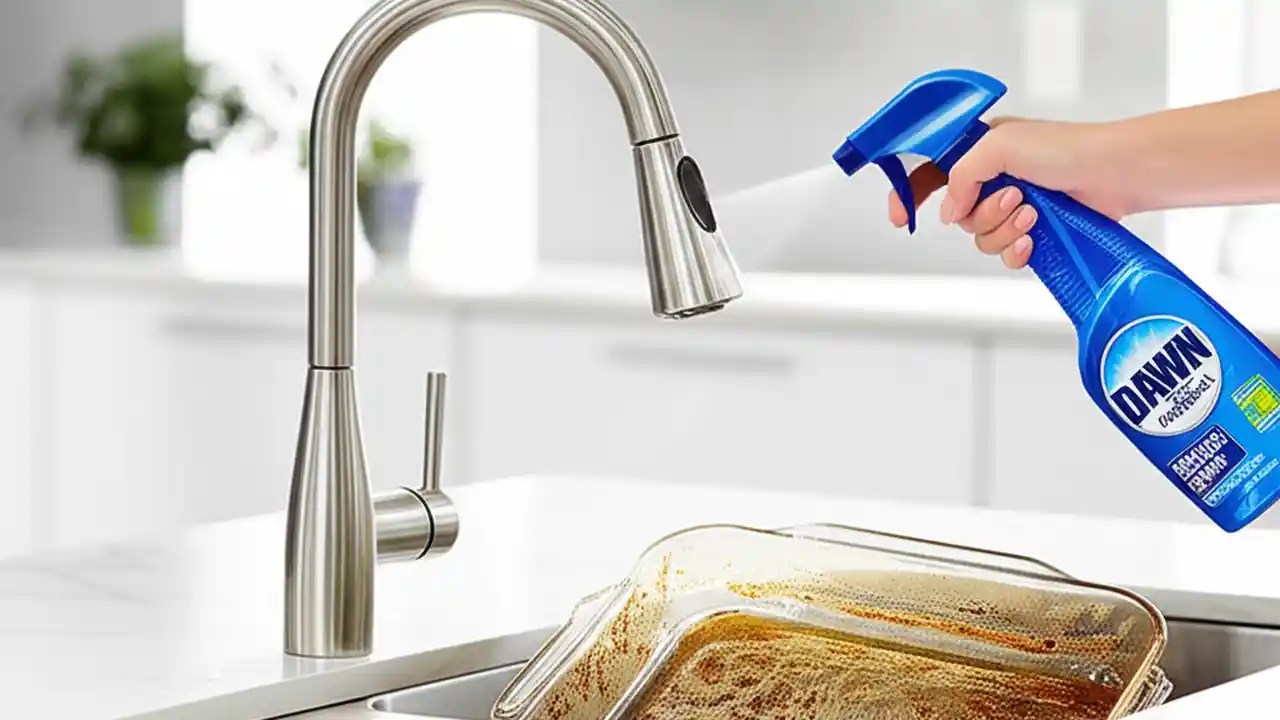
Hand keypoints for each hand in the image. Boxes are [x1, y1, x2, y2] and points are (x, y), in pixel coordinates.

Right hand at [888, 118, 1128, 268]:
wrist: (1116, 175)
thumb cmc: (1068, 150)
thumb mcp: (998, 147)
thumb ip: (959, 176)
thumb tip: (947, 212)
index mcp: (979, 151)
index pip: (928, 172)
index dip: (907, 194)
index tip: (899, 217)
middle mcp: (993, 179)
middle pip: (957, 214)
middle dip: (982, 213)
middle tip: (1015, 198)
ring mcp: (1013, 207)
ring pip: (980, 238)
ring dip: (1003, 230)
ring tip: (1034, 215)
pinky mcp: (1034, 233)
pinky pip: (1004, 255)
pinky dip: (1016, 251)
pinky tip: (1034, 241)